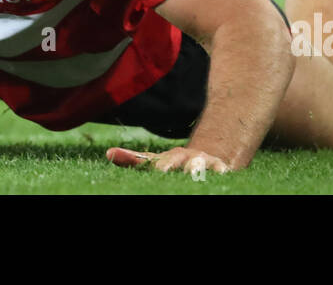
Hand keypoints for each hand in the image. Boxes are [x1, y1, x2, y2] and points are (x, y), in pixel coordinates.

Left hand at [106, 146, 230, 174]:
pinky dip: (221, 175)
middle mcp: (192, 159)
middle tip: (178, 173)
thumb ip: (134, 159)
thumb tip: (108, 154)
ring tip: (197, 176)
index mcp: (173, 157)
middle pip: (189, 164)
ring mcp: (208, 165)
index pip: (165, 163)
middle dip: (186, 168)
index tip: (159, 171)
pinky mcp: (223, 171)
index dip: (162, 167)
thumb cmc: (176, 163)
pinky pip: (223, 174)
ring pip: (207, 169)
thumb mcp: (157, 160)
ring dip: (202, 172)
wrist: (208, 155)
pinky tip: (220, 178)